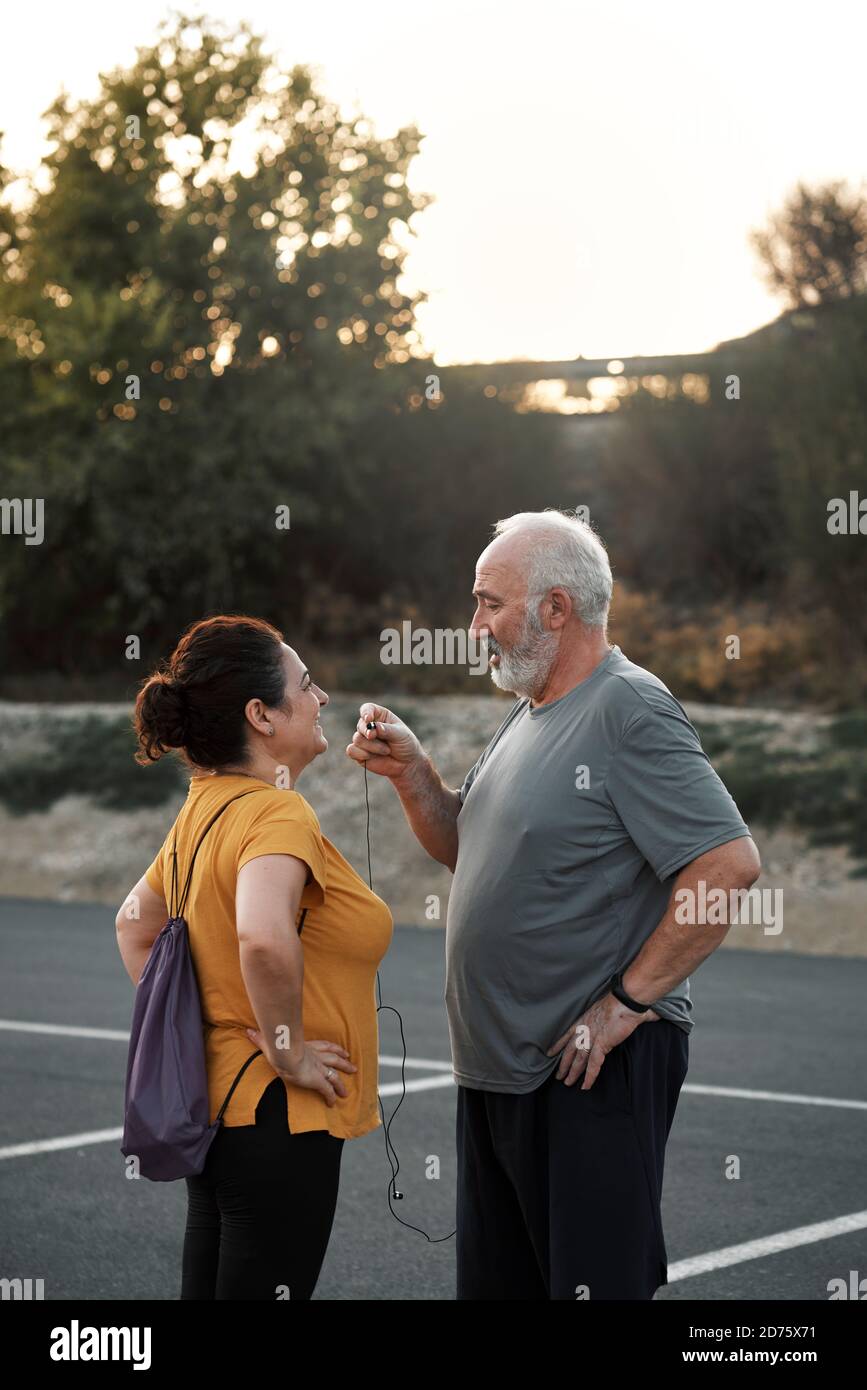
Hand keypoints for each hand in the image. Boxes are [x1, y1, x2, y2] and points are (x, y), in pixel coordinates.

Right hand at [245, 1029, 356, 1106]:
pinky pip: (326, 1092)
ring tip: (347, 1092)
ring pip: (334, 1077)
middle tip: (353, 1067)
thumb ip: (260, 1037)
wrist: (286, 1052)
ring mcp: (318, 1069)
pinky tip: (333, 1104)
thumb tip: (248, 1031)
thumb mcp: (270, 1040)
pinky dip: (330, 1097)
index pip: (325, 1046)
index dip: (335, 1049)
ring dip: (340, 1085)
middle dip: (344, 1064)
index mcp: (308, 1047)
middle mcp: (316, 1058)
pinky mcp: (317, 1081)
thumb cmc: (280, 1044)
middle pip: (334, 1061)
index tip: (343, 1051)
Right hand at [345, 703, 422, 780]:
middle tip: (375, 737)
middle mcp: (369, 726)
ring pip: (357, 739)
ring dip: (372, 747)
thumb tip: (374, 727)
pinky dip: (361, 754)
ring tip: (386, 751)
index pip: (367, 709)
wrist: (407, 764)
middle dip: (368, 733)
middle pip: (360, 725)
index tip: (369, 719)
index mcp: (380, 716)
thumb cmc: (406, 744)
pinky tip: (372, 757)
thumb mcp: (401, 735)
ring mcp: (363, 739)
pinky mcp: (358, 753)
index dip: (366, 712)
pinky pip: (351, 750)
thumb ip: (387, 730)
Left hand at [545, 995, 660, 1089]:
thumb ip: (622, 1014)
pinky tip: (585, 1086)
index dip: (558, 1044)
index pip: (567, 1034)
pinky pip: (594, 1064)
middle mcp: (585, 1029)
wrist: (627, 999)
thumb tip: (649, 1016)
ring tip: (567, 1083)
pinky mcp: (602, 1044)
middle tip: (558, 1075)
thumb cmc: (625, 1000)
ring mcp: (592, 1037)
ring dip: (572, 1072)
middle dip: (564, 1064)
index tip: (550, 1053)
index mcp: (586, 1019)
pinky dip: (590, 1076)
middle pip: (570, 1049)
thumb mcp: (614, 1007)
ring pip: (578, 1059)